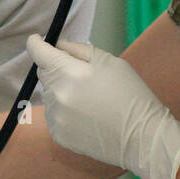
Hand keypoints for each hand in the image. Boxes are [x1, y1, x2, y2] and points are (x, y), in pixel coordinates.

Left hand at [26, 36, 179, 178]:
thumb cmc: (131, 95)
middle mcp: (55, 95)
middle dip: (55, 69)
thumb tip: (58, 45)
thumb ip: (79, 50)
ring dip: (60, 92)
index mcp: (68, 72)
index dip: (36, 43)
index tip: (37, 40)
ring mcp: (55, 118)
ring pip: (49, 96)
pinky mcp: (58, 135)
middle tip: (80, 75)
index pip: (38, 52)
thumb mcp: (111, 62)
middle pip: (44, 74)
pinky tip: (86, 116)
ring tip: (88, 100)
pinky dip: (64, 112)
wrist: (142, 138)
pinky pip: (54, 116)